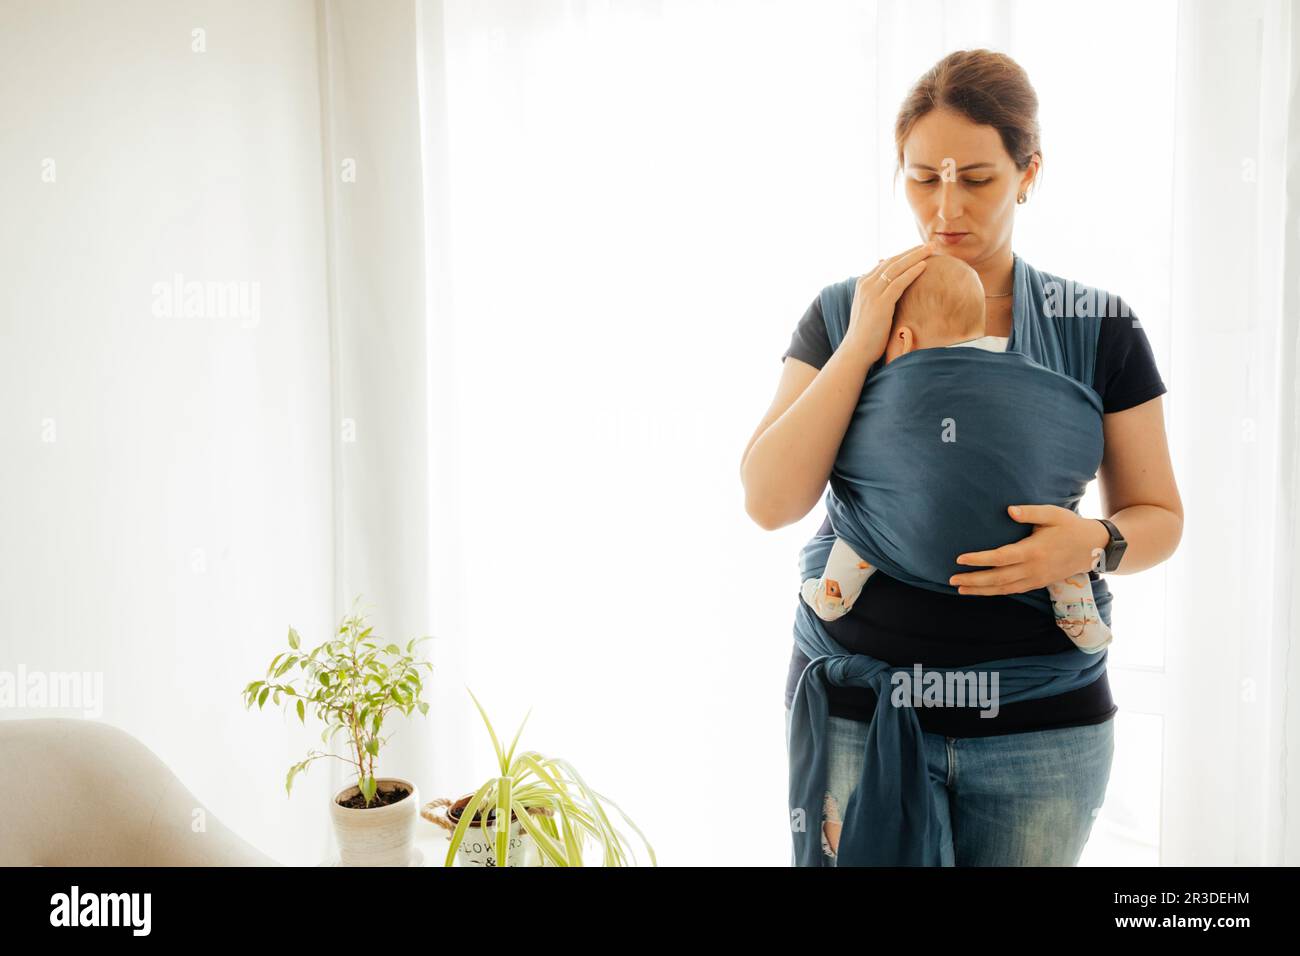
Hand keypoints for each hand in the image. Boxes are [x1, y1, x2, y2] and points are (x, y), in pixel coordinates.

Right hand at [845, 243, 934, 362]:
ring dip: (915, 256)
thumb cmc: (866, 334)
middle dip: (912, 251)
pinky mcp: (880, 303)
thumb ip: (878, 297)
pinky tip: (924, 266)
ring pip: (897, 268)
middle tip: (929, 244)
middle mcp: (866, 284)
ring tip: (931, 250)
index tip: (919, 250)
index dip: (904, 255)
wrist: (856, 350)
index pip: (886, 263)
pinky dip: (912, 272)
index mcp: (863, 284)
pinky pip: (899, 283)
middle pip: (893, 261)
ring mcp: (872, 292)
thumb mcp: (871, 310)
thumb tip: (892, 293)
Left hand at [948, 505, 1110, 595]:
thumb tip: (1008, 510)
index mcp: (1034, 551)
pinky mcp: (1039, 583)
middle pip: (998, 578)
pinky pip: (1013, 590)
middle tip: (952, 579)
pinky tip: (982, 590)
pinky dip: (996, 592)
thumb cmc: (1071, 526)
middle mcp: (1033, 569)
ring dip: (981, 590)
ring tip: (961, 589)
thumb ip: (1030, 512)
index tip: (960, 559)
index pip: (1000, 558)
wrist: (1095, 548)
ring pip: (1004, 588)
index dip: (979, 560)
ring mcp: (1036, 579)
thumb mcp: (1052, 514)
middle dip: (973, 580)